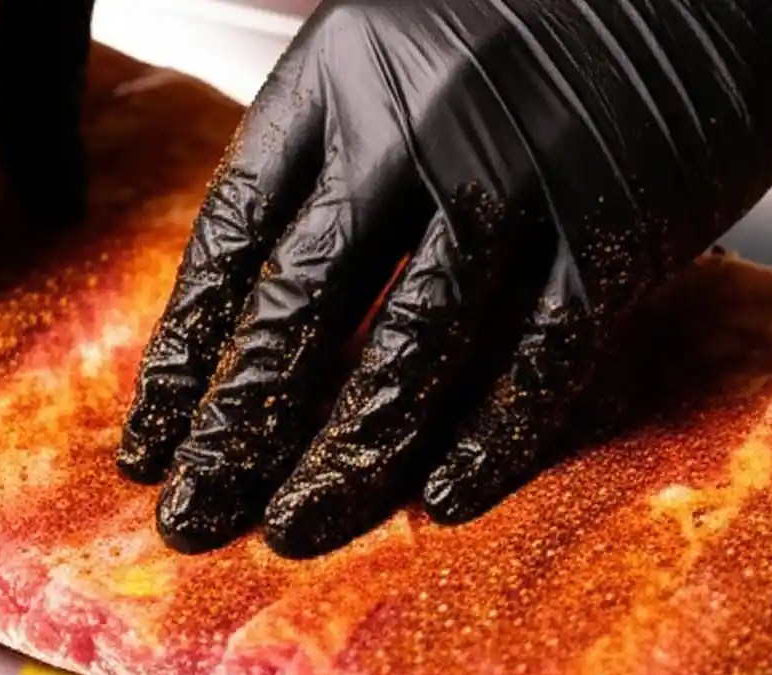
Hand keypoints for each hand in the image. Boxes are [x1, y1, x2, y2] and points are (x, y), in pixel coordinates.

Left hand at [119, 0, 771, 557]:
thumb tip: (246, 303)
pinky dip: (491, 436)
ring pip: (412, 348)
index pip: (232, 242)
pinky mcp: (617, 229)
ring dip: (346, 454)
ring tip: (295, 527)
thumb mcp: (384, 53)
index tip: (155, 439)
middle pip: (303, 308)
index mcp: (338, 81)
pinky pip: (540, 357)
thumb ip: (318, 160)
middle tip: (197, 513)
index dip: (185, 356)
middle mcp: (415, 127)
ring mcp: (518, 180)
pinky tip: (440, 499)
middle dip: (240, 427)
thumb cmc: (522, 18)